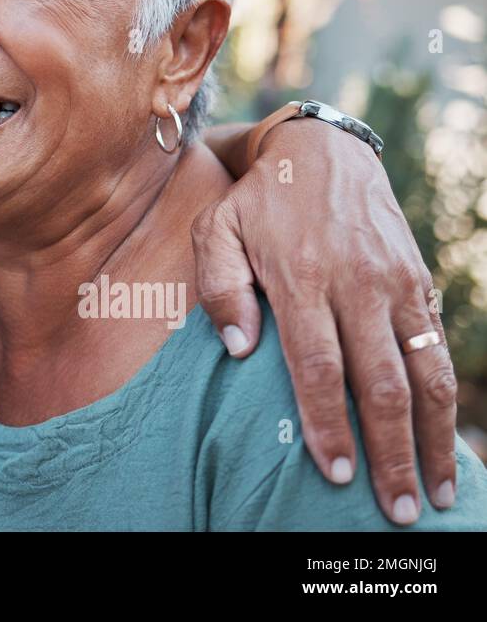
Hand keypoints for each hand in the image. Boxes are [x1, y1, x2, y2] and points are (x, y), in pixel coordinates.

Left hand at [193, 117, 457, 526]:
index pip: (319, 365)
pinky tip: (444, 437)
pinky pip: (437, 348)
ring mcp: (396, 285)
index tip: (335, 472)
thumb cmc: (258, 202)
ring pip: (424, 373)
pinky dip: (446, 398)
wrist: (321, 152)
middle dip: (390, 452)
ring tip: (438, 492)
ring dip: (434, 438)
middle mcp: (357, 284)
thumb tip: (239, 349)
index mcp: (302, 276)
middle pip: (380, 383)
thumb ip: (219, 286)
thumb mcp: (217, 228)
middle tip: (396, 509)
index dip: (328, 423)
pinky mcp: (419, 282)